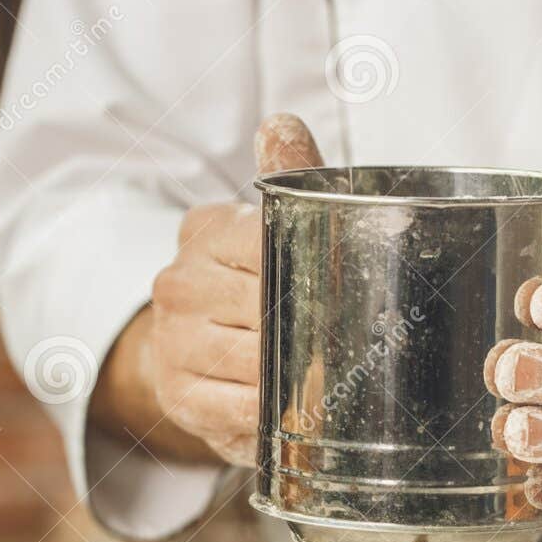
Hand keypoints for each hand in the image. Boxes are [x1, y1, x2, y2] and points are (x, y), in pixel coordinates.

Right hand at [90, 114, 323, 463]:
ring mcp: (174, 341)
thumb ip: (289, 178)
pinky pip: (242, 409)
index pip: (269, 244)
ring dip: (304, 377)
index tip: (356, 288)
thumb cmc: (251, 284)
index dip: (316, 271)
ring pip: (259, 363)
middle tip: (366, 342)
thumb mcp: (271, 226)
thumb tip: (282, 127)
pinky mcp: (180, 397)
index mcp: (205, 231)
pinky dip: (279, 414)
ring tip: (338, 378)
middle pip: (269, 310)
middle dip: (319, 330)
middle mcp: (179, 284)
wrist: (193, 349)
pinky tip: (302, 410)